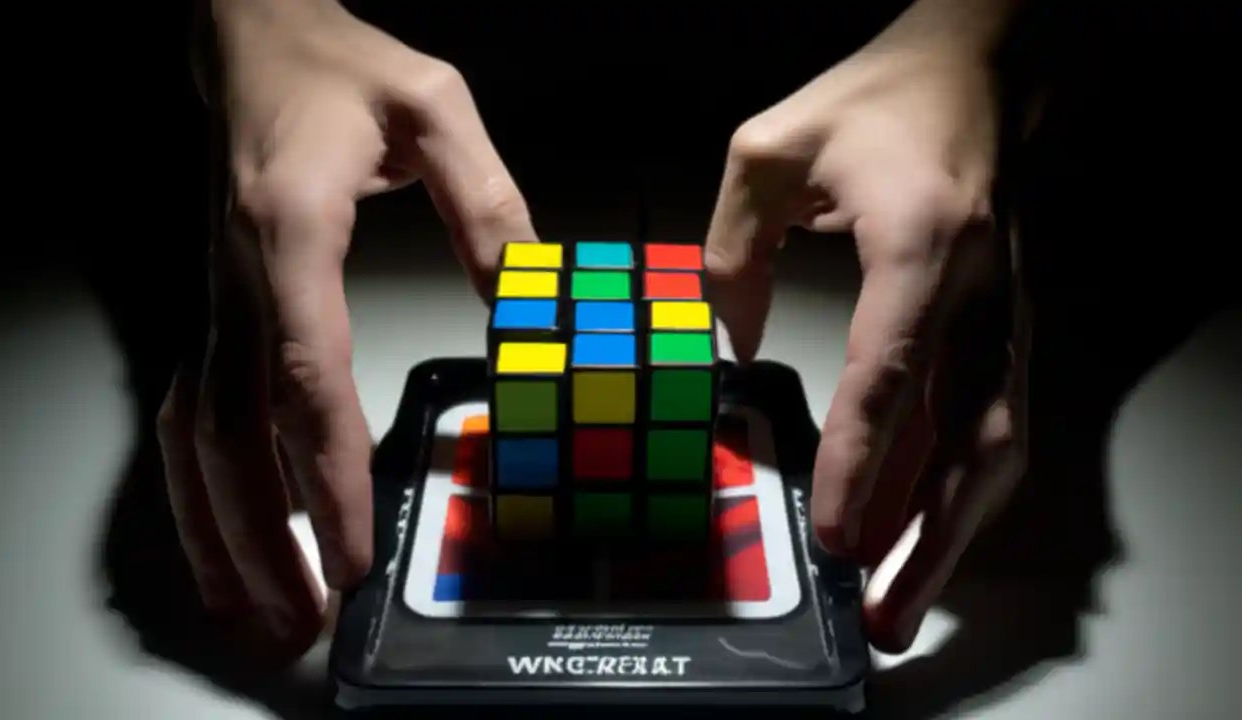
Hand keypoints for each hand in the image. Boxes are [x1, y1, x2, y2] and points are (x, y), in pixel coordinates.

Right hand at [158, 0, 535, 659]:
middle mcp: (240, 275)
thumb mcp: (434, 108)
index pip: (307, 373)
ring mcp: (217, 295)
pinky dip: (201, 486)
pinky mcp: (216, 306)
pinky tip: (226, 537)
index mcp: (292, 229)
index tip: (352, 544)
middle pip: (239, 431)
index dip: (328, 471)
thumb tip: (528, 301)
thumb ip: (488, 204)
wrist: (251, 36)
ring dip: (224, 528)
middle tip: (305, 612)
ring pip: (201, 435)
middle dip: (269, 533)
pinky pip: (192, 413)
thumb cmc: (336, 67)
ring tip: (260, 606)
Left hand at [705, 20, 1028, 652]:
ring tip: (899, 599)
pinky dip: (955, 490)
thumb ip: (734, 248)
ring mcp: (1004, 316)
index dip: (860, 463)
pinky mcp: (1003, 327)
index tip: (833, 533)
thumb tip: (726, 341)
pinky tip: (914, 531)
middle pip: (971, 442)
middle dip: (929, 540)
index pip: (891, 375)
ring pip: (993, 448)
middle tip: (884, 612)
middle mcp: (980, 295)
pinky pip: (987, 425)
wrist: (979, 67)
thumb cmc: (882, 99)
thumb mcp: (771, 148)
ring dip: (950, 533)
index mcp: (923, 247)